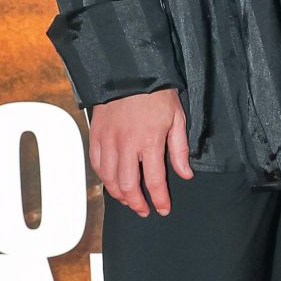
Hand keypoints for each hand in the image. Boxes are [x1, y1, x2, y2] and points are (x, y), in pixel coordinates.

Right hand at [89, 89, 191, 214]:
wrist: (128, 70)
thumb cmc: (156, 92)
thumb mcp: (176, 118)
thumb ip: (179, 149)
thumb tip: (185, 174)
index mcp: (149, 141)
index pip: (154, 180)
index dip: (159, 199)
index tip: (163, 209)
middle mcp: (126, 145)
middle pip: (128, 185)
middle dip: (137, 203)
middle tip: (144, 210)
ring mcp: (108, 140)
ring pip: (109, 178)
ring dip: (118, 194)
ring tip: (128, 200)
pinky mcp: (96, 134)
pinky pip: (96, 163)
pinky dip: (103, 177)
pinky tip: (111, 182)